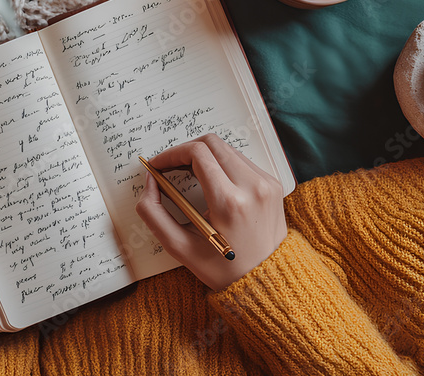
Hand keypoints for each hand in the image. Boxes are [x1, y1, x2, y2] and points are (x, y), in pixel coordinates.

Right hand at [135, 134, 286, 290]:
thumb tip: (150, 181)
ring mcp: (266, 183)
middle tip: (169, 167)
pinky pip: (242, 161)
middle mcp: (253, 186)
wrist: (266, 281)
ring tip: (187, 174)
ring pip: (227, 149)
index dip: (171, 154)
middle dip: (185, 150)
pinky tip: (211, 182)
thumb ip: (153, 213)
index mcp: (230, 202)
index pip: (198, 153)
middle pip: (212, 143)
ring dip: (204, 156)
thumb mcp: (179, 247)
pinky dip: (222, 165)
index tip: (158, 164)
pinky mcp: (273, 184)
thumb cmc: (222, 268)